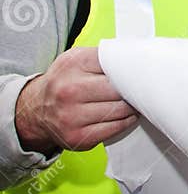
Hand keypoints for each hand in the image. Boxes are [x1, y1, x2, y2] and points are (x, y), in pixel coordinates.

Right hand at [14, 47, 137, 153]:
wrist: (36, 110)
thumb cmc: (64, 81)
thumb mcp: (77, 59)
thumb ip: (104, 56)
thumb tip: (140, 58)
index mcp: (74, 64)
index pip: (116, 62)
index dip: (134, 67)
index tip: (145, 70)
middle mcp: (70, 90)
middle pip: (120, 89)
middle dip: (134, 89)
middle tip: (144, 87)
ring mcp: (72, 116)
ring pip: (120, 110)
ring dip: (133, 106)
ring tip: (134, 101)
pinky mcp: (77, 137)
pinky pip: (115, 128)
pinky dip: (126, 121)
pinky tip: (126, 115)